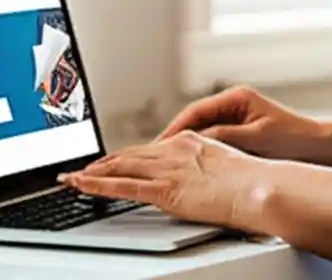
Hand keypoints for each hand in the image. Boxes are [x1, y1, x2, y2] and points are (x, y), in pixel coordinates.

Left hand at [60, 131, 272, 232]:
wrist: (258, 187)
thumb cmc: (252, 180)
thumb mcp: (226, 164)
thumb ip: (206, 166)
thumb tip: (201, 176)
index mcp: (189, 141)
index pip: (150, 148)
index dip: (127, 154)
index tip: (112, 159)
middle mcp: (174, 150)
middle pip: (130, 154)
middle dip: (103, 161)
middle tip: (83, 167)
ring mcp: (168, 169)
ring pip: (120, 167)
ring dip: (93, 172)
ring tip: (73, 177)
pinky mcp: (164, 190)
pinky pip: (123, 187)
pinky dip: (98, 185)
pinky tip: (82, 185)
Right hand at [157, 86, 324, 160]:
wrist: (321, 149)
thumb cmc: (295, 139)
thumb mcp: (256, 138)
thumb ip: (225, 137)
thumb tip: (195, 141)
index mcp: (237, 98)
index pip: (195, 111)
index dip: (175, 129)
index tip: (161, 145)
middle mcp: (235, 106)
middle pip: (195, 121)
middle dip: (177, 139)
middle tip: (158, 157)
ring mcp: (237, 120)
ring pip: (203, 134)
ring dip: (189, 148)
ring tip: (171, 164)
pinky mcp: (242, 136)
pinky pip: (215, 144)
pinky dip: (204, 155)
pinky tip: (194, 168)